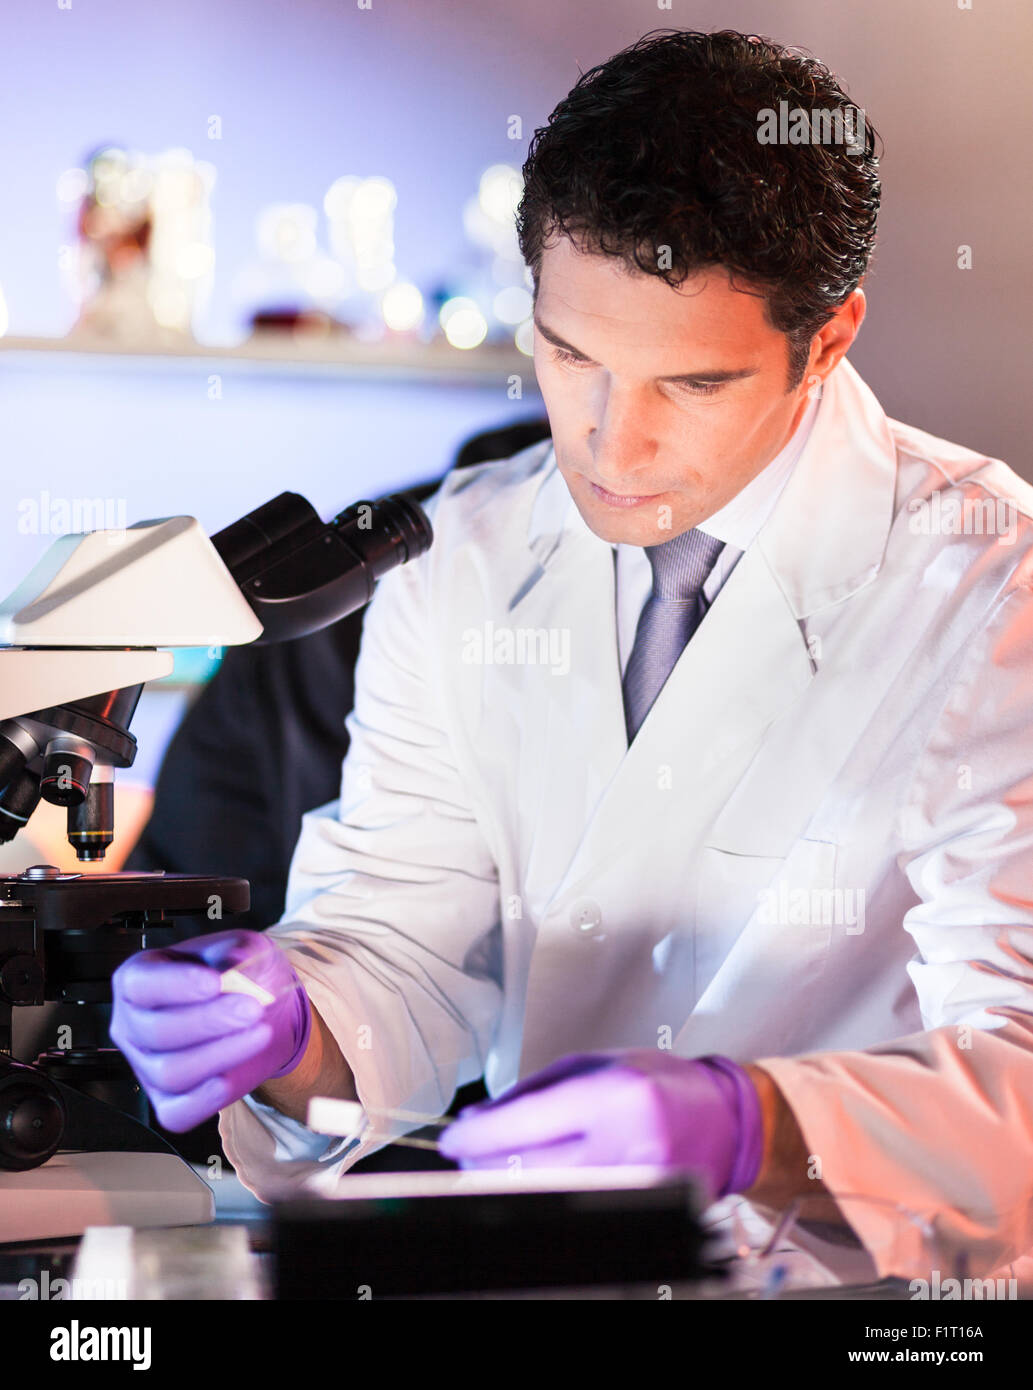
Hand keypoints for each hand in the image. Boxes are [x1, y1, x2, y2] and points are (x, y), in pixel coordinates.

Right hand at [110, 928, 310, 1131]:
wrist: (263, 1011)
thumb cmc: (242, 974)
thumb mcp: (245, 948)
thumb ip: (237, 952)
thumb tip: (233, 968)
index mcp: (139, 979)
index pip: (140, 985)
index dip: (178, 985)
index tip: (215, 983)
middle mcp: (134, 1025)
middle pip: (157, 1032)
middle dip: (209, 1021)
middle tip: (252, 1008)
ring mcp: (147, 1066)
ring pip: (170, 1072)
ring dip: (220, 1054)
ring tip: (259, 1032)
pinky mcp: (168, 1101)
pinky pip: (177, 1113)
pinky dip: (205, 1100)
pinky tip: (230, 1078)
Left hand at [438, 1050, 763, 1202]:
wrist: (724, 1120)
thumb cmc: (658, 1083)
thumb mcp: (594, 1065)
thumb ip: (534, 1092)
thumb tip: (480, 1121)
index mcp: (610, 1096)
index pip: (525, 1124)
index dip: (478, 1136)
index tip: (454, 1139)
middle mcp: (622, 1145)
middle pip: (528, 1170)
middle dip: (485, 1163)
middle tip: (468, 1153)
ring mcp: (633, 1187)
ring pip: (545, 1196)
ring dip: (509, 1183)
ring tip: (496, 1165)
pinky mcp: (640, 1212)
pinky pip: (573, 1208)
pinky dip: (543, 1197)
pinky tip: (532, 1182)